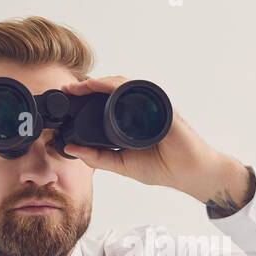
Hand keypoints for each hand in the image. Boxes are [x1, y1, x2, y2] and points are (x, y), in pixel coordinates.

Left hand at [58, 75, 251, 210]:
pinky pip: (135, 88)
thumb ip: (97, 157)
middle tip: (66, 90)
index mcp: (130, 120)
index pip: (104, 104)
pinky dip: (116, 85)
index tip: (66, 101)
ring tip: (79, 86)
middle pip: (109, 90)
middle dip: (87, 87)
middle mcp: (139, 108)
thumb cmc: (163, 167)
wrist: (189, 172)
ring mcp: (150, 104)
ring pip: (120, 85)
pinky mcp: (158, 103)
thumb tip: (69, 148)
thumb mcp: (121, 164)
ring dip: (98, 83)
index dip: (85, 100)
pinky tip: (101, 86)